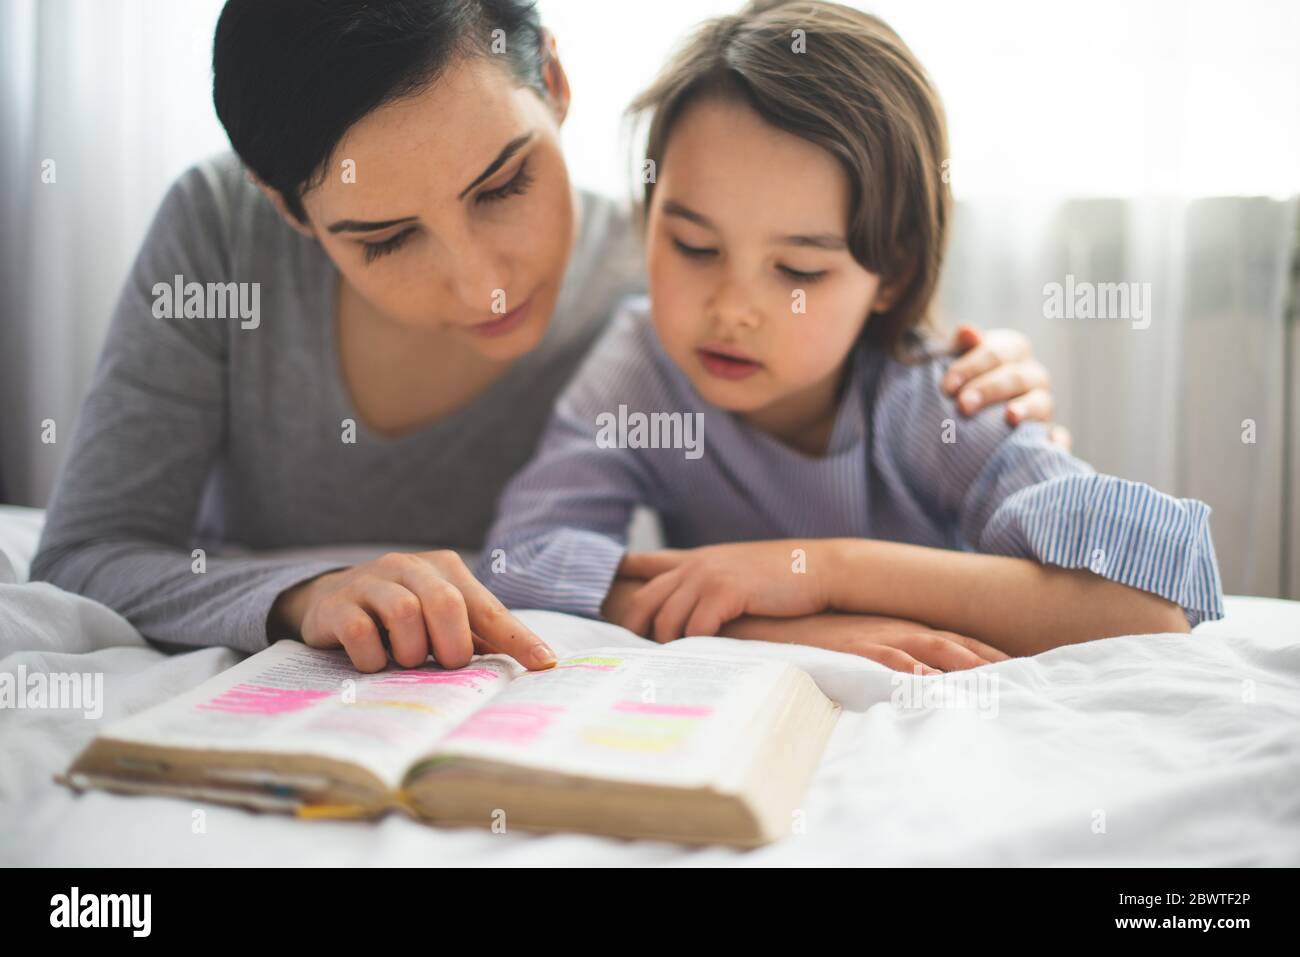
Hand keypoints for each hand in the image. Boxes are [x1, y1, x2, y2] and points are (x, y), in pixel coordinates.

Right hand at [271, 550, 556, 673]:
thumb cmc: (402, 616)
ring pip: (404, 612)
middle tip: (448, 666)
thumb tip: (537, 661)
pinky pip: (360, 632)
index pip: (488, 608)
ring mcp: (369, 581)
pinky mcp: (336, 604)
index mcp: (445, 569)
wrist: (329, 601)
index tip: (544, 664)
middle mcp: (409, 566)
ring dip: (412, 652)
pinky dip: (374, 658)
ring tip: (408, 662)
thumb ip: (482, 634)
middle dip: (453, 645)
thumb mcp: (443, 619)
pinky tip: (375, 663)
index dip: (517, 638)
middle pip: (446, 603)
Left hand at [615, 542, 833, 641]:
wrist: (818, 568)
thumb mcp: (737, 571)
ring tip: (670, 665)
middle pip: (645, 598)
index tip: (601, 588)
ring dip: (667, 644)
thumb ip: (710, 584)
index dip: (620, 573)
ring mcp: (709, 576)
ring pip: (667, 618)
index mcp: (696, 560)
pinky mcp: (727, 591)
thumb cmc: (781, 577)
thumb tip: (690, 611)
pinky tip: (698, 658)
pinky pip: (696, 626)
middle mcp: (695, 565)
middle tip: (636, 655)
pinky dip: (694, 645)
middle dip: (635, 629)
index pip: (646, 563)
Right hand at [719, 612, 1011, 672]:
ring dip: (966, 667)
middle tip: (1032, 680)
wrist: (764, 619)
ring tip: (999, 685)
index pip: (956, 643)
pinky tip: (935, 686)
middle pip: (956, 645)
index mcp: (899, 631)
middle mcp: (894, 629)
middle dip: (993, 661)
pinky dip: (914, 672)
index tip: (1024, 672)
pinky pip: (890, 660)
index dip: (989, 656)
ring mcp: (876, 636)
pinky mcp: (851, 647)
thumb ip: (883, 666)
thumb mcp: (853, 652)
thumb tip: (912, 688)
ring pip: (933, 650)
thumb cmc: (810, 642)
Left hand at [946, 325, 1071, 449]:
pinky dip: (1058, 440)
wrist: (973, 407)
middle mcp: (1032, 375)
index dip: (971, 367)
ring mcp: (1042, 403)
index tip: (947, 387)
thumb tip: (966, 330)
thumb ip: (962, 345)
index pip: (997, 353)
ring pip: (1041, 403)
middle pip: (1016, 378)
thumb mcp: (960, 358)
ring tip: (1010, 417)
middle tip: (963, 405)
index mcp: (1013, 350)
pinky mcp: (1046, 431)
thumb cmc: (965, 378)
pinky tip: (1051, 443)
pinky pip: (1059, 436)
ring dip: (1025, 409)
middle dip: (989, 390)